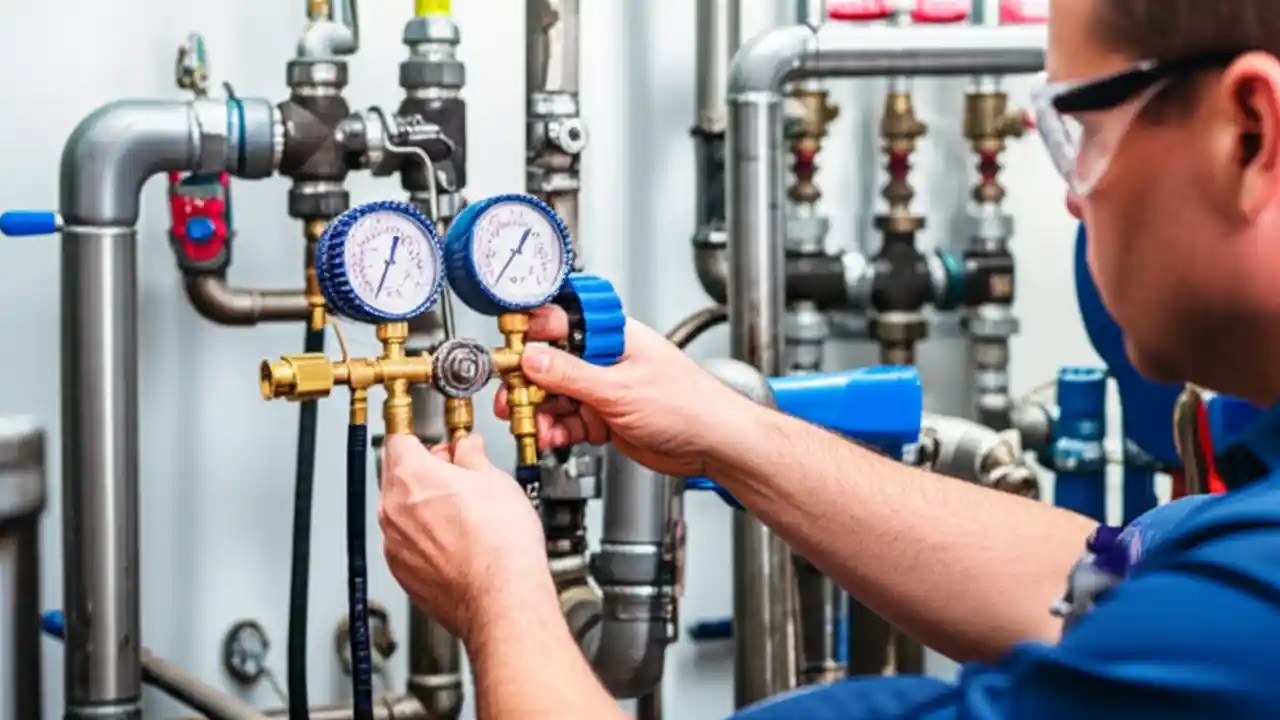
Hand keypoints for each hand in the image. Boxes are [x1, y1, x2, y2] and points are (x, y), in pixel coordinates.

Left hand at [379, 434, 553, 640]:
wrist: (501, 597)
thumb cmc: (500, 544)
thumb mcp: (495, 480)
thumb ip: (471, 457)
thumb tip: (467, 448)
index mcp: (411, 476)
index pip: (399, 439)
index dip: (422, 436)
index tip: (431, 437)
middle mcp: (392, 510)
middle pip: (398, 475)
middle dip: (425, 470)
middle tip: (459, 476)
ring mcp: (394, 544)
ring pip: (402, 511)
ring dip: (425, 506)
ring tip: (465, 514)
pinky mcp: (402, 572)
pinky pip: (407, 542)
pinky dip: (426, 538)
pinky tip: (458, 542)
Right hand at [493, 306, 760, 476]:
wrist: (714, 445)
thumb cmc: (689, 406)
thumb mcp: (620, 389)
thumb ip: (572, 375)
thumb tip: (532, 358)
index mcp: (614, 335)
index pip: (561, 323)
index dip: (531, 336)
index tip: (510, 353)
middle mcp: (607, 358)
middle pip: (552, 363)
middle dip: (529, 384)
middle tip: (511, 399)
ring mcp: (605, 388)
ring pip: (558, 396)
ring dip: (541, 412)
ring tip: (533, 426)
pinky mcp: (606, 417)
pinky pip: (570, 420)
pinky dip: (558, 430)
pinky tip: (552, 437)